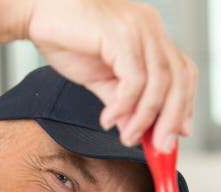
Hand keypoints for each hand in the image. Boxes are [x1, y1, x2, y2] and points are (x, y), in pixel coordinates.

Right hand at [0, 0, 197, 152]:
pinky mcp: (121, 34)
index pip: (183, 73)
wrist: (37, 13)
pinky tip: (108, 119)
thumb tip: (135, 131)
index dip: (183, 106)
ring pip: (160, 82)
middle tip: (159, 148)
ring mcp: (139, 29)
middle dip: (171, 119)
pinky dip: (124, 106)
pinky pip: (134, 80)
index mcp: (151, 36)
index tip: (174, 136)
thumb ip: (122, 103)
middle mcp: (151, 28)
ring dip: (145, 118)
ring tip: (128, 137)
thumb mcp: (101, 79)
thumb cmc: (67, 38)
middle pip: (179, 79)